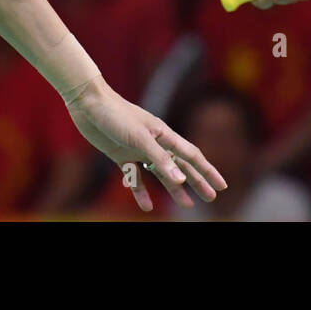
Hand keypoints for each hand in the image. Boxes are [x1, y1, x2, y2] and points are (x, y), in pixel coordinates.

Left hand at [64, 78, 226, 211]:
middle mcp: (154, 143)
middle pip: (180, 167)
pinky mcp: (122, 155)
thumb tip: (181, 180)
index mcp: (164, 135)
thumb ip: (159, 159)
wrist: (89, 103)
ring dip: (174, 190)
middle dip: (197, 182)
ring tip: (187, 205)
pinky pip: (135, 177)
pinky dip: (141, 191)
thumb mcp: (139, 138)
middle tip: (210, 198)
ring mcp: (138, 150)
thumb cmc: (116, 115)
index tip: (222, 185)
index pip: (192, 156)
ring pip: (161, 174)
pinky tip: (147, 206)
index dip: (208, 171)